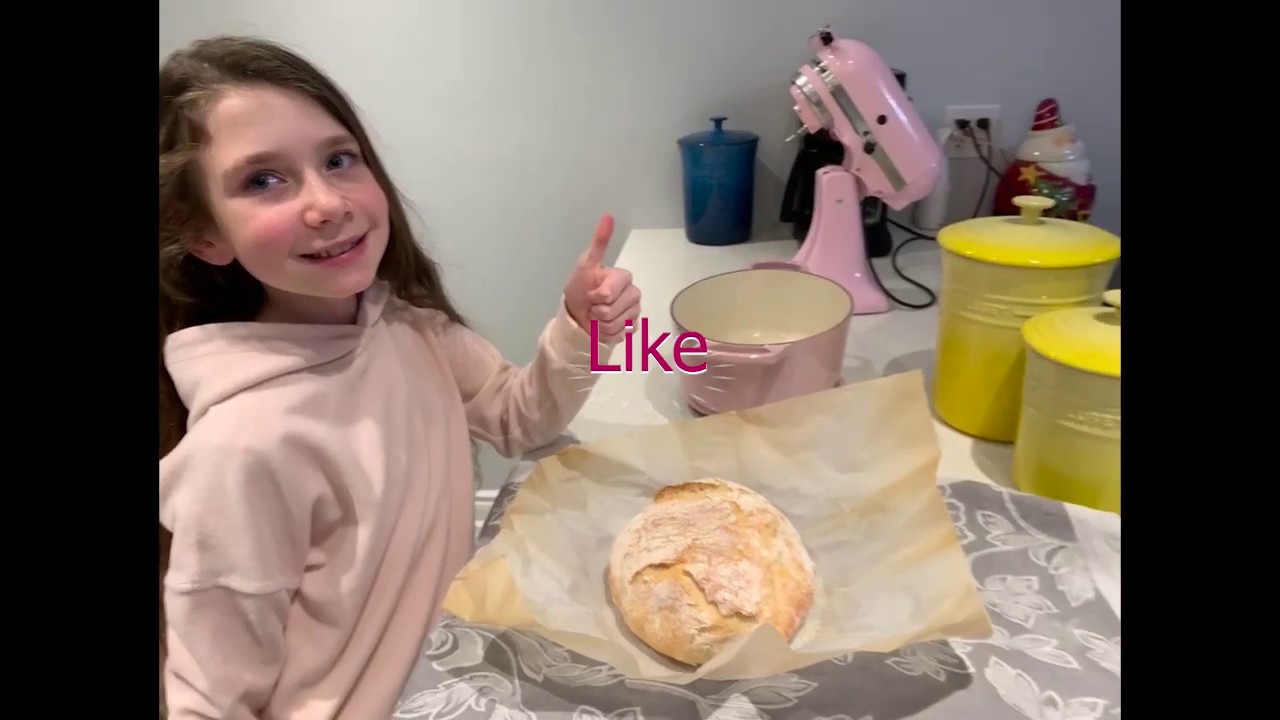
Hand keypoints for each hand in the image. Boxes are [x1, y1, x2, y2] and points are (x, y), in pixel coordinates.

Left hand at [563, 213, 640, 343]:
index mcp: (624, 277)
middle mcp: (633, 293)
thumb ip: (599, 243)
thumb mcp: (585, 265)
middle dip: (598, 312)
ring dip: (601, 324)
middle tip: (593, 307)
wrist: (577, 316)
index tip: (591, 294)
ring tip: (597, 317)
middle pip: (615, 310)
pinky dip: (607, 334)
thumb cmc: (580, 290)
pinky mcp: (632, 328)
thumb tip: (608, 215)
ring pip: (618, 324)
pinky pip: (621, 335)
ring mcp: (634, 312)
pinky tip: (603, 327)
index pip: (611, 292)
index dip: (597, 297)